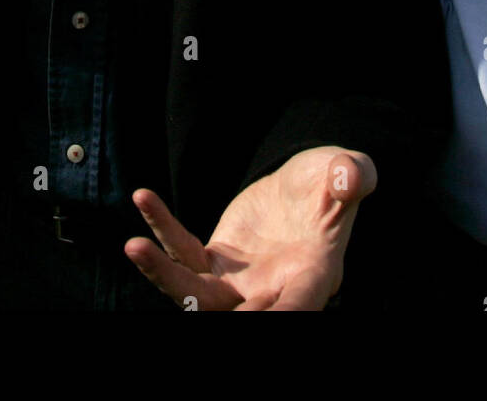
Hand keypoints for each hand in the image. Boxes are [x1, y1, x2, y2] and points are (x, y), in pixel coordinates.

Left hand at [124, 146, 376, 310]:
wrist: (306, 186)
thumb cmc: (334, 183)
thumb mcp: (349, 171)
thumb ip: (353, 175)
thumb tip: (348, 176)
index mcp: (313, 276)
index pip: (295, 307)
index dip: (279, 314)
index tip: (249, 316)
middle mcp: (272, 291)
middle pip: (231, 314)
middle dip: (197, 302)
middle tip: (175, 288)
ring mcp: (238, 284)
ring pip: (194, 294)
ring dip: (162, 274)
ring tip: (132, 246)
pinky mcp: (213, 264)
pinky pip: (182, 254)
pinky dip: (161, 231)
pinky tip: (143, 198)